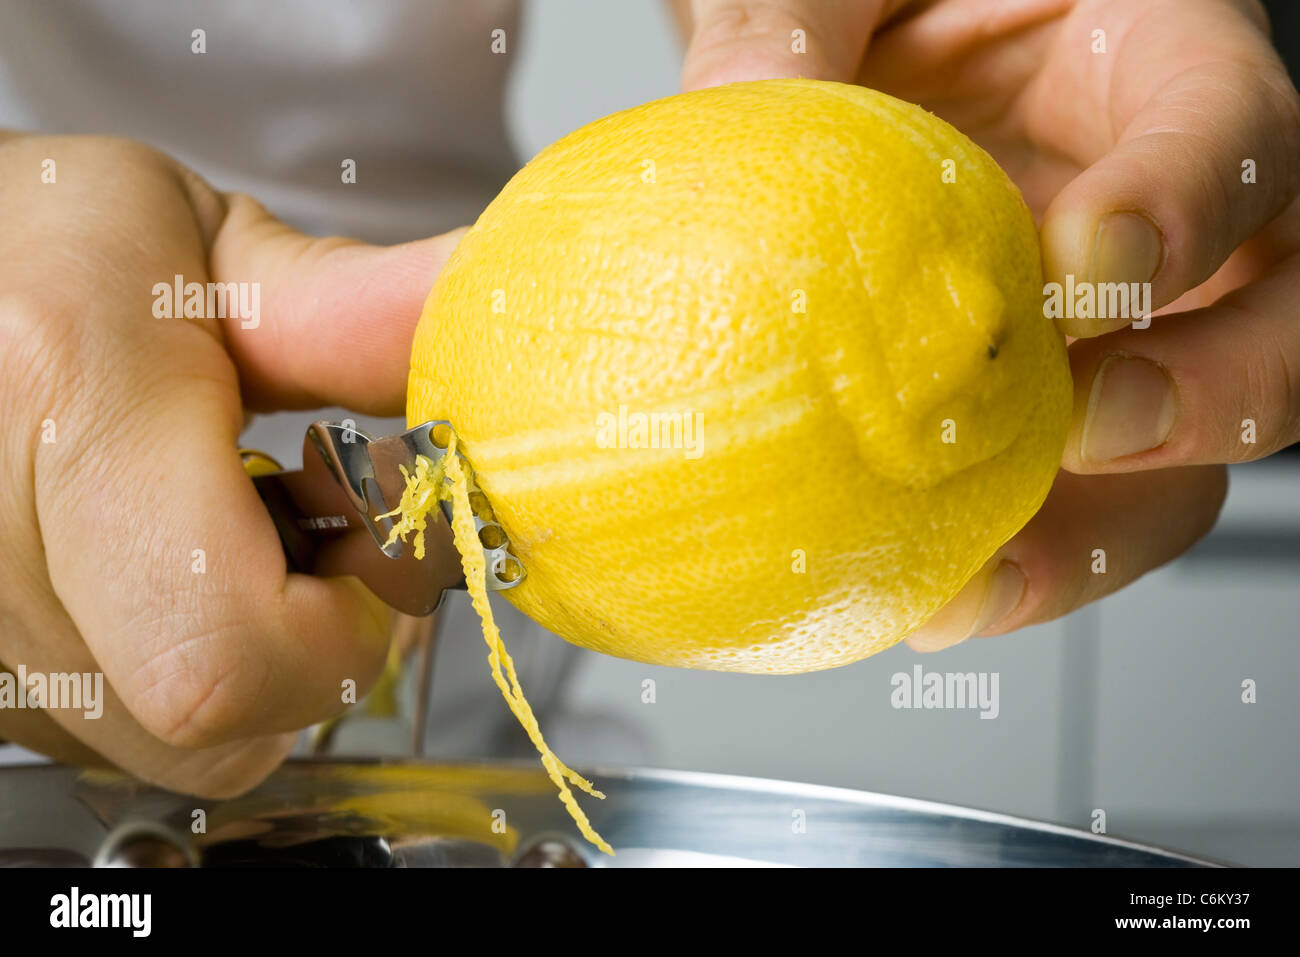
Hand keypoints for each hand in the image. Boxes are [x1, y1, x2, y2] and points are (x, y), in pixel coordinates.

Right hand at [0, 133, 461, 792]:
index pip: (224, 648)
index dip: (331, 639)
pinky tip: (138, 575)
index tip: (357, 557)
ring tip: (199, 541)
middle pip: (207, 727)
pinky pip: (95, 733)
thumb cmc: (47, 240)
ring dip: (225, 665)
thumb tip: (502, 323)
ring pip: (159, 747)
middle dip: (301, 655)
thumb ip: (360, 306)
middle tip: (294, 544)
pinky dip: (149, 673)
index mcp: (70, 389)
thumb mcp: (206, 242)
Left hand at [676, 0, 1299, 648]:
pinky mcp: (1058, 401)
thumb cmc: (884, 0)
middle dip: (1214, 393)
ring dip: (1106, 526)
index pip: (1232, 128)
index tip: (1090, 273)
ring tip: (987, 577)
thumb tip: (737, 102)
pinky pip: (1081, 497)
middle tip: (1096, 429)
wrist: (860, 55)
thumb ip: (797, 24)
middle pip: (1281, 316)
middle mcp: (1176, 207)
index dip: (1187, 205)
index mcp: (1156, 62)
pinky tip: (935, 590)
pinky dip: (1022, 554)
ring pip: (1191, 446)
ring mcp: (1129, 323)